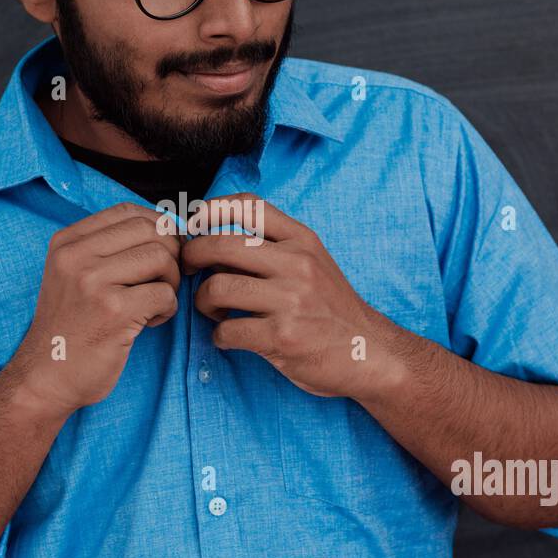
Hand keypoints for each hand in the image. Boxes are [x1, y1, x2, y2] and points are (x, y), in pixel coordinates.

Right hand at [11, 201, 181, 413]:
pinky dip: (167, 309)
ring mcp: (93, 282)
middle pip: (150, 230)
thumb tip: (167, 228)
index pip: (128, 211)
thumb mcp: (73, 275)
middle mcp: (76, 256)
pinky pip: (164, 294)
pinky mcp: (113, 311)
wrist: (46, 376)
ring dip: (170, 282)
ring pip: (161, 258)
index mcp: (67, 242)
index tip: (162, 252)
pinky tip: (149, 322)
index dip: (157, 227)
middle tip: (163, 281)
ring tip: (153, 303)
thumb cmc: (70, 327)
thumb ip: (108, 249)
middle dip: (170, 254)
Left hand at [180, 194, 383, 398]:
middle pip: (220, 244)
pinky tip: (229, 337)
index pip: (248, 205)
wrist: (370, 352)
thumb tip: (213, 239)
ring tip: (213, 310)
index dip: (211, 209)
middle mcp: (297, 263)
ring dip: (203, 301)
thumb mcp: (313, 262)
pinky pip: (226, 330)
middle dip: (192, 256)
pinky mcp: (282, 337)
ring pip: (216, 288)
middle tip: (188, 270)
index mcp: (302, 240)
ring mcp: (290, 300)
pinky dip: (219, 336)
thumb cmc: (330, 308)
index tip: (195, 223)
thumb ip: (273, 246)